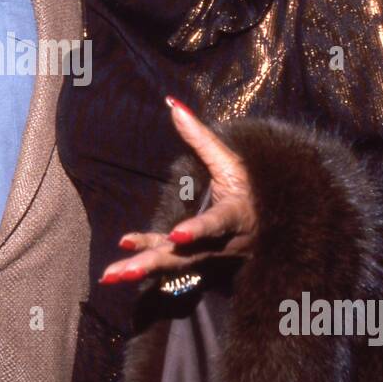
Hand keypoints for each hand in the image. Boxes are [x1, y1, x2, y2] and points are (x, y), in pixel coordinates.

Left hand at [99, 96, 257, 285]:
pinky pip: (170, 267)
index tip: (177, 235)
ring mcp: (210, 257)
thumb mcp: (230, 162)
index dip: (198, 231)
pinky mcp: (199, 263)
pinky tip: (116, 273)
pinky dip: (145, 268)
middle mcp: (222, 244)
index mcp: (235, 216)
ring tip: (109, 277)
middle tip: (123, 270)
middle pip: (185, 255)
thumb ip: (201, 137)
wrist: (273, 224)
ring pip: (174, 266)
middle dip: (153, 262)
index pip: (216, 224)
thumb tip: (173, 105)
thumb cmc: (250, 188)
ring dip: (141, 271)